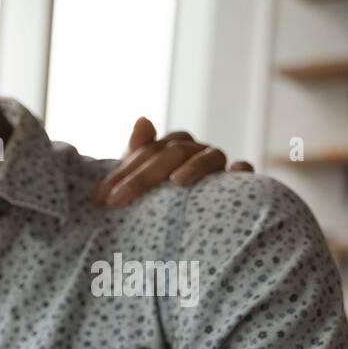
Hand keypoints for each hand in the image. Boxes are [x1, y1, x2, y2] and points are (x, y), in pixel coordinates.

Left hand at [96, 117, 253, 206]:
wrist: (203, 228)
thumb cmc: (164, 201)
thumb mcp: (145, 181)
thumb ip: (137, 156)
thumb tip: (142, 119)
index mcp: (174, 149)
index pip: (151, 148)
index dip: (125, 169)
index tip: (103, 195)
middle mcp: (197, 152)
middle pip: (175, 152)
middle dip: (143, 176)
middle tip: (117, 200)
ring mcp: (221, 167)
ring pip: (211, 156)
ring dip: (195, 166)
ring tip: (176, 181)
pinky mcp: (242, 183)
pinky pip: (245, 173)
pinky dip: (241, 172)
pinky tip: (234, 173)